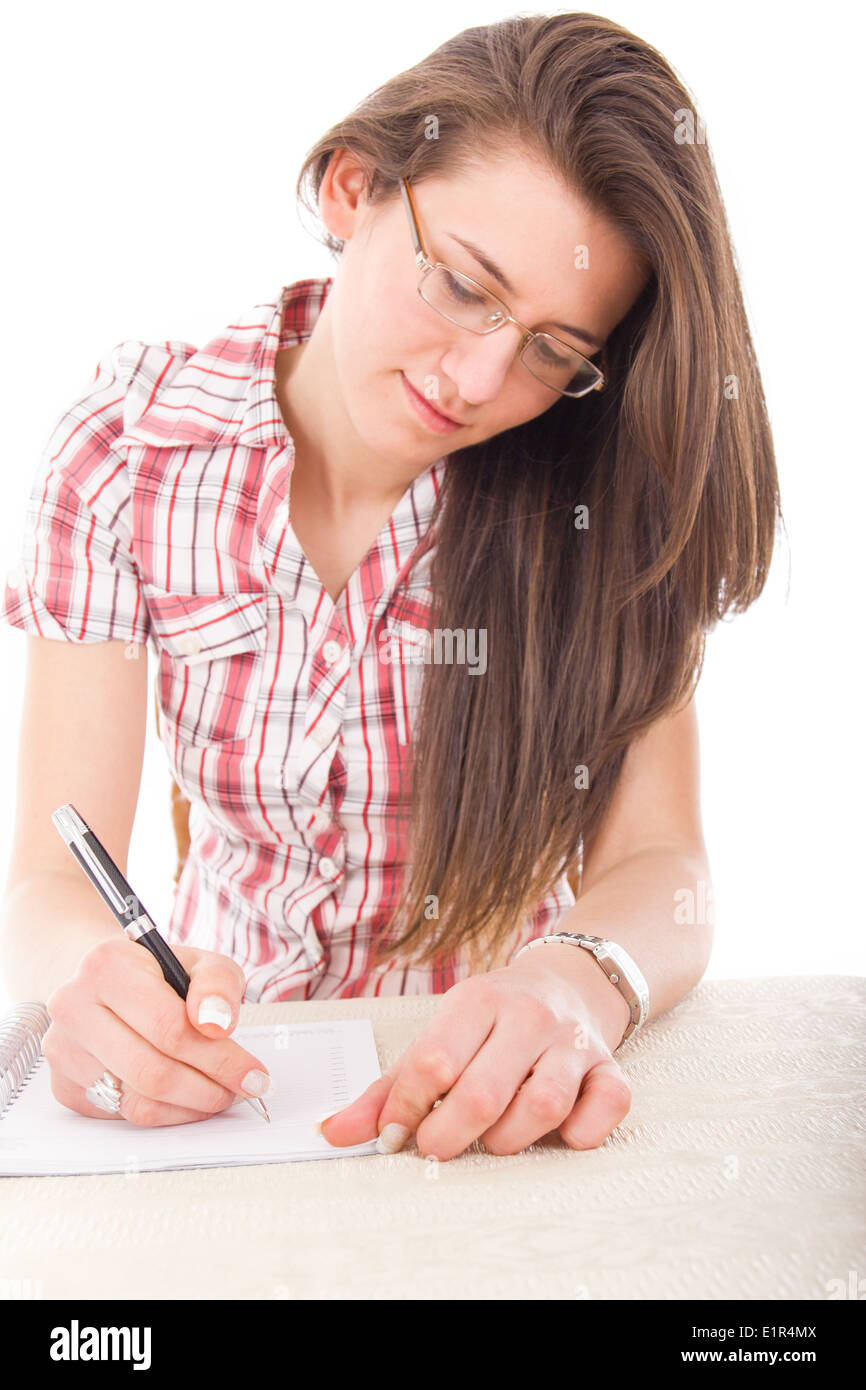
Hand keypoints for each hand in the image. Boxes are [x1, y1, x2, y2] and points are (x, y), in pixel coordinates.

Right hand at [43, 937, 271, 1124]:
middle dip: (209, 1088)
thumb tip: (216, 1024)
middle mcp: (74, 1006)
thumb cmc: (157, 975)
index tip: (254, 1073)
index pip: (170, 1028)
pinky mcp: (63, 1084)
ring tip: (218, 1094)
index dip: (220, 1058)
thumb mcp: (199, 963)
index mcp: (107, 966)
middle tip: (241, 1090)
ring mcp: (63, 1049)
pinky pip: (122, 1116)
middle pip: (153, 1071)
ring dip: (190, 1107)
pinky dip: (165, 1115)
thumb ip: (218, 984)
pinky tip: (185, 1098)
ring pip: (137, 1102)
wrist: (104, 984)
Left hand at [317, 961, 631, 1160]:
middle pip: (483, 1093)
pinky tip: (557, 1132)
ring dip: (510, 1139)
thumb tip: (335, 1133)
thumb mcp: (440, 1034)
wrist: (572, 981)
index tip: (395, 1135)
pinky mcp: (610, 1067)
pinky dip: (582, 1132)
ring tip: (493, 1137)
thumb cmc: (494, 1019)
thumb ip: (388, 1087)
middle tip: (438, 1146)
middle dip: (449, 1136)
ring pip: (543, 1106)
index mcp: (478, 1001)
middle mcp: (529, 1016)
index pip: (433, 1062)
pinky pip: (606, 1108)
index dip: (405, 1110)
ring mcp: (573, 1042)